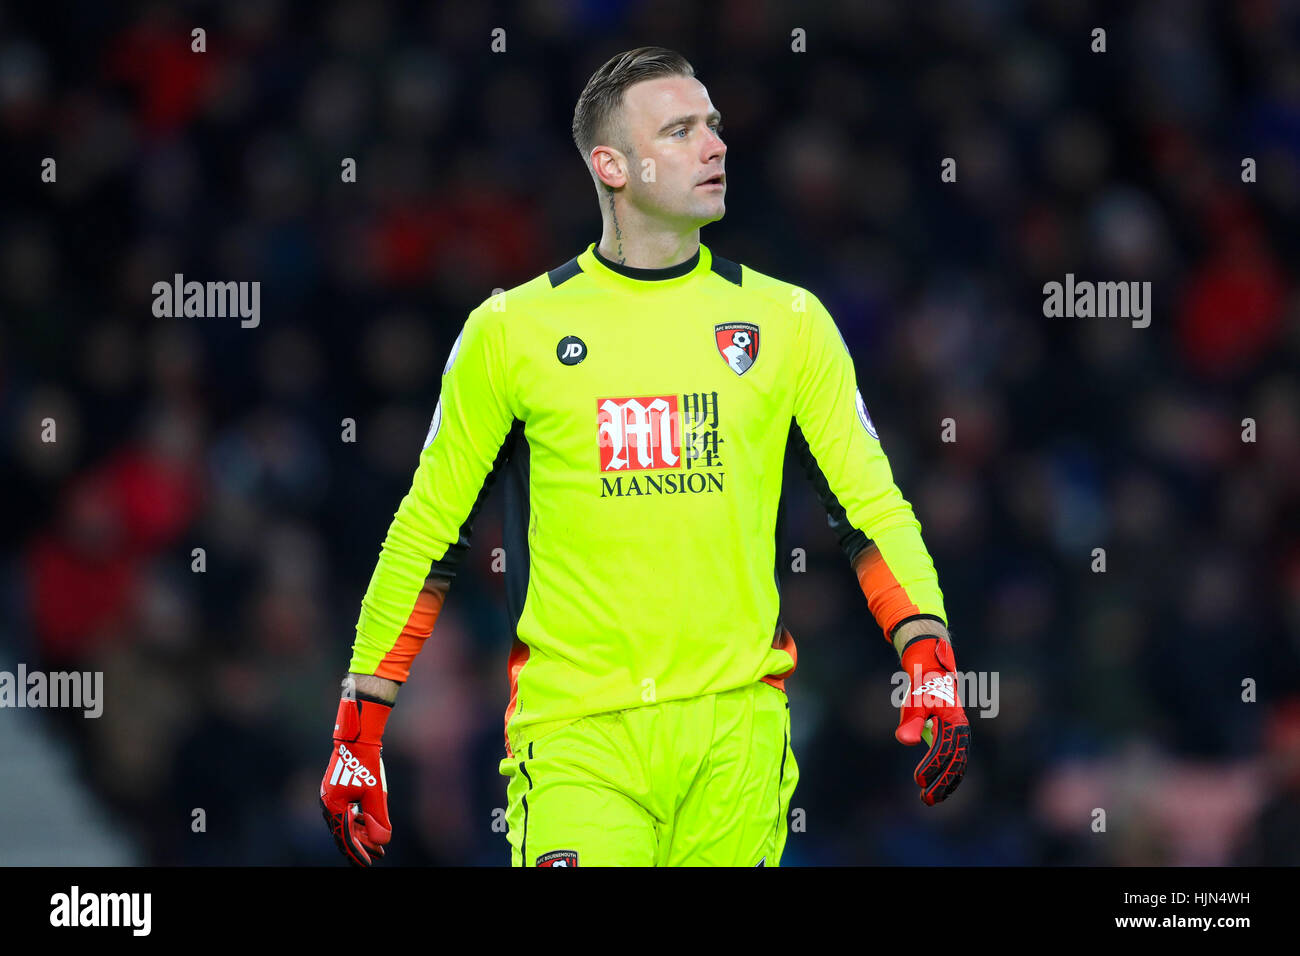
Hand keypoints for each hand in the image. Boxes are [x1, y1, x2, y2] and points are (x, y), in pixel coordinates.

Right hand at [320, 695, 392, 865]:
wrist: (357, 738)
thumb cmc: (367, 763)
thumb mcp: (376, 793)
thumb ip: (377, 818)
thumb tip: (381, 841)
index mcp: (334, 807)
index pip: (346, 837)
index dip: (359, 853)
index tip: (370, 863)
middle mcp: (327, 804)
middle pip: (343, 832)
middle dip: (361, 846)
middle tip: (378, 855)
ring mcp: (329, 798)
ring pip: (343, 823)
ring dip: (359, 833)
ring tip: (376, 844)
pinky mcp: (334, 791)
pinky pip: (343, 812)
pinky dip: (355, 820)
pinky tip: (367, 824)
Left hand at [895, 635, 969, 804]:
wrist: (931, 668)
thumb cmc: (922, 684)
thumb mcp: (914, 700)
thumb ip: (912, 720)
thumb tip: (905, 741)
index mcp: (955, 721)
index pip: (946, 750)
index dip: (933, 767)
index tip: (919, 781)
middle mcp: (961, 729)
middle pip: (957, 763)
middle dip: (943, 784)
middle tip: (926, 801)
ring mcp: (958, 733)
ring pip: (957, 763)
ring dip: (946, 782)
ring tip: (930, 799)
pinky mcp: (953, 734)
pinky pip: (953, 758)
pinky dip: (946, 773)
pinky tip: (936, 785)